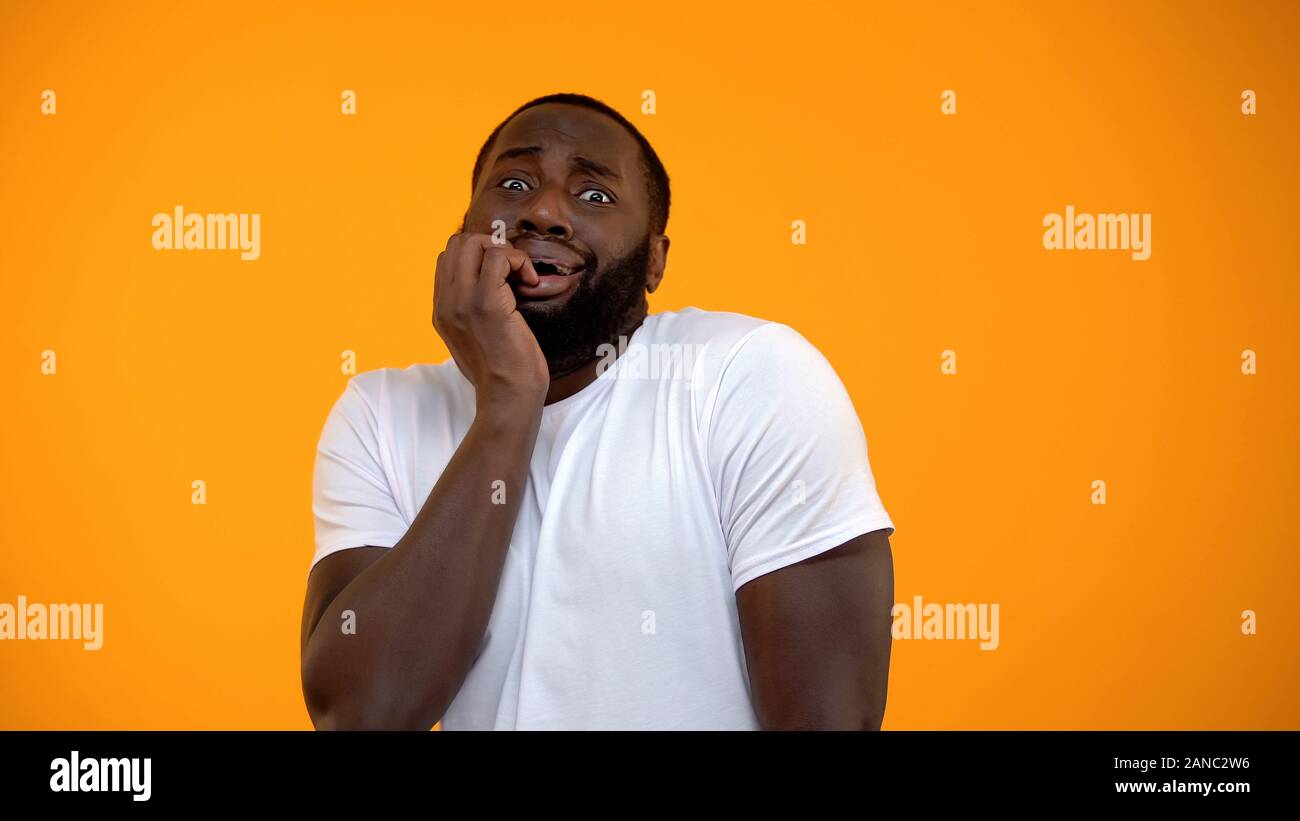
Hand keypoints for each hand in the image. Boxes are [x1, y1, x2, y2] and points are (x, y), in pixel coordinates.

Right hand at [432, 232, 548, 406]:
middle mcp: (446, 303)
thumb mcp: (474, 338)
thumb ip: (470, 311)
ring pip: (475, 244)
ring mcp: (463, 301)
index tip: (502, 277)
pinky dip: (520, 261)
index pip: (447, 258)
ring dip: (505, 252)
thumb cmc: (501, 372)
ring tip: (521, 277)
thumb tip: (493, 285)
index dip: (478, 256)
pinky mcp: (487, 304)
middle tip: (513, 272)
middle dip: (490, 247)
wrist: (508, 397)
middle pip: (458, 243)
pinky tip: (530, 283)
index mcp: (441, 310)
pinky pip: (499, 256)